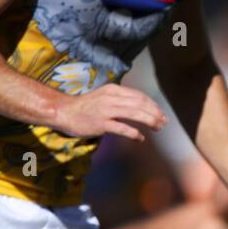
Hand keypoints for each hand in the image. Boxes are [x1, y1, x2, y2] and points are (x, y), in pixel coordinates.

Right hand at [52, 84, 166, 140]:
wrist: (64, 111)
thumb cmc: (86, 106)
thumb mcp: (104, 96)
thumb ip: (121, 99)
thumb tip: (141, 107)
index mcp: (113, 90)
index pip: (139, 96)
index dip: (153, 105)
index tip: (161, 114)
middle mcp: (111, 98)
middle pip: (140, 104)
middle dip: (155, 113)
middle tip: (164, 122)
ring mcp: (106, 110)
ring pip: (135, 114)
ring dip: (150, 121)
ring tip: (158, 128)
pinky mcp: (101, 123)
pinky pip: (123, 128)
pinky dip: (135, 134)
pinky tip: (141, 138)